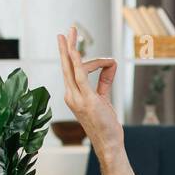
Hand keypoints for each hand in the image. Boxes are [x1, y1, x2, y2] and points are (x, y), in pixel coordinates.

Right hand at [57, 25, 123, 160]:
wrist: (108, 144)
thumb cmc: (106, 125)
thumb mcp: (103, 100)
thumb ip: (104, 83)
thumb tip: (109, 66)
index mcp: (73, 96)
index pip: (70, 71)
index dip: (70, 56)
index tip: (76, 44)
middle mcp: (71, 96)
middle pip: (66, 66)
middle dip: (65, 46)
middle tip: (66, 31)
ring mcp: (77, 98)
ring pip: (72, 66)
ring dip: (72, 47)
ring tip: (74, 32)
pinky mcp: (87, 99)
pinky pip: (81, 75)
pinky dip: (79, 60)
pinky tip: (75, 49)